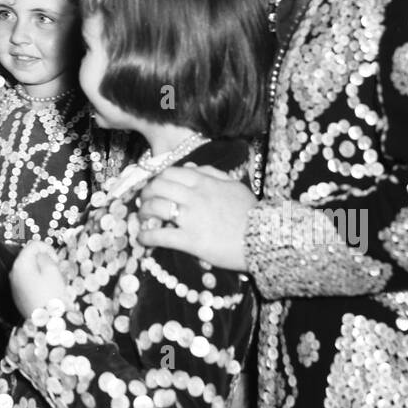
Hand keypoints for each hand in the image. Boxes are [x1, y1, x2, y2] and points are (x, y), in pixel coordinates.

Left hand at [10, 242, 67, 319]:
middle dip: (44, 260)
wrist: (47, 322)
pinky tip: (46, 289)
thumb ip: (45, 257)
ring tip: (53, 280)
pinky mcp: (18, 295)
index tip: (56, 259)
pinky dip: (36, 280)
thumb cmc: (51, 296)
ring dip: (41, 270)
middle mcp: (13, 273)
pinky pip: (27, 281)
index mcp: (21, 264)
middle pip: (29, 257)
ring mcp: (14, 285)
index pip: (33, 245)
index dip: (48, 248)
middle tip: (56, 269)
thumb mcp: (52, 270)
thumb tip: (41, 255)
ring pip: (28, 269)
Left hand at [137, 164, 254, 270]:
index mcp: (204, 181)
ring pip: (155, 207)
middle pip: (158, 187)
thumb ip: (212, 173)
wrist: (265, 238)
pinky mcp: (190, 240)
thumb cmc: (251, 212)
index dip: (157, 179)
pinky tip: (143, 238)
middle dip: (147, 194)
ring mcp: (191, 218)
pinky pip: (161, 235)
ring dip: (144, 212)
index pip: (170, 173)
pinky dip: (147, 236)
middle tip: (144, 202)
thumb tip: (190, 167)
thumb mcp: (234, 185)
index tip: (155, 186)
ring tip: (142, 219)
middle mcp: (194, 196)